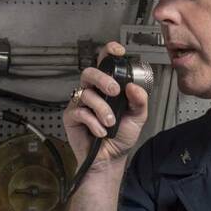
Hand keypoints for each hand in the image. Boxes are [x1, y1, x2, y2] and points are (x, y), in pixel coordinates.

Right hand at [63, 40, 148, 171]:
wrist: (111, 158)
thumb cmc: (121, 136)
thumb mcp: (138, 117)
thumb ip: (139, 101)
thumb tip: (133, 87)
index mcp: (108, 87)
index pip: (105, 64)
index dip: (108, 53)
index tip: (118, 52)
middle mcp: (92, 92)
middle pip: (89, 72)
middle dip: (103, 79)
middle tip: (114, 91)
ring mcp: (80, 103)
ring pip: (86, 94)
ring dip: (102, 109)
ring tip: (110, 122)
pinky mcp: (71, 117)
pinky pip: (80, 112)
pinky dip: (93, 122)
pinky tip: (101, 131)